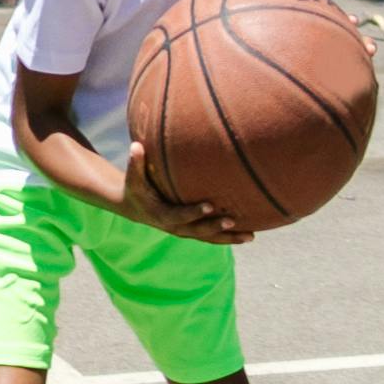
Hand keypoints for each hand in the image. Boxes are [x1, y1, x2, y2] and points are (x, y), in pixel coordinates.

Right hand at [118, 154, 253, 244]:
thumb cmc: (136, 187)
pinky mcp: (190, 230)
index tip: (210, 205)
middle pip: (197, 231)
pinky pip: (210, 236)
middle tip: (232, 221)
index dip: (194, 212)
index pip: (179, 215)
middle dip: (214, 227)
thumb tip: (136, 145)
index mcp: (161, 215)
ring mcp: (183, 230)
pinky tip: (247, 235)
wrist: (134, 207)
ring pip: (207, 238)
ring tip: (250, 236)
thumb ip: (136, 162)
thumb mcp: (133, 177)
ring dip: (228, 237)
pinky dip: (227, 237)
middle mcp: (173, 227)